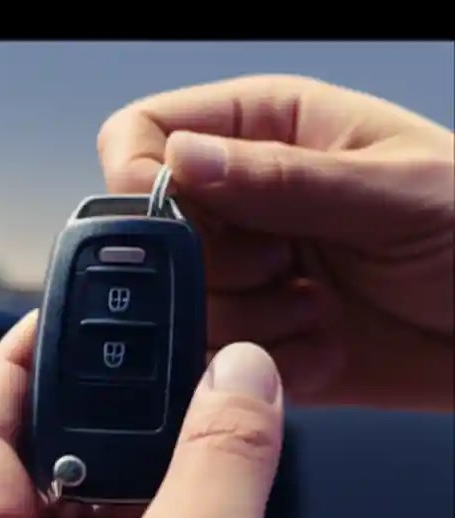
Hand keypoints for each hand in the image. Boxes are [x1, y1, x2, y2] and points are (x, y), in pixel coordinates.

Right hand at [97, 74, 454, 411]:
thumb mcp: (396, 193)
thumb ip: (282, 179)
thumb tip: (179, 160)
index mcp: (265, 130)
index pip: (144, 135)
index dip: (141, 180)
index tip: (183, 224)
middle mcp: (243, 201)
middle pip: (146, 235)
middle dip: (210, 268)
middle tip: (286, 268)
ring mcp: (245, 274)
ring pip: (174, 307)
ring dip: (250, 324)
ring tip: (321, 309)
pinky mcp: (255, 341)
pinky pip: (210, 365)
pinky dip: (269, 367)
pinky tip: (327, 347)